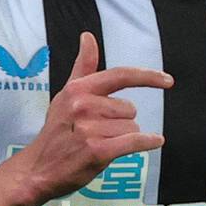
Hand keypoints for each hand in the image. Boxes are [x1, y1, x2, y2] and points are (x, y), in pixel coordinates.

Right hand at [13, 31, 172, 202]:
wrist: (38, 169)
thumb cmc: (56, 132)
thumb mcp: (65, 96)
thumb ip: (82, 67)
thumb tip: (88, 36)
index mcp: (79, 89)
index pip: (120, 75)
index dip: (148, 77)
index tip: (167, 80)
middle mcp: (84, 106)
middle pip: (129, 108)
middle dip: (121, 122)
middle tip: (98, 132)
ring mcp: (90, 129)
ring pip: (132, 127)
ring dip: (122, 137)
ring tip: (99, 144)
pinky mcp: (97, 151)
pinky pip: (135, 141)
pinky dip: (148, 142)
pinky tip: (155, 141)